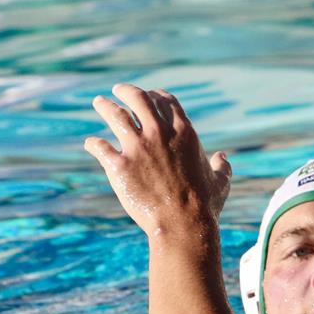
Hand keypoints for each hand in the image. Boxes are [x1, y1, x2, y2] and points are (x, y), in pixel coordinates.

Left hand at [84, 82, 231, 239]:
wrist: (182, 224)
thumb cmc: (204, 205)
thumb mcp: (220, 182)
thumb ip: (222, 167)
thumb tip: (223, 158)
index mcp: (184, 133)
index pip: (167, 101)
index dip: (157, 95)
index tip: (150, 94)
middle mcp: (159, 134)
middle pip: (139, 100)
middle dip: (127, 91)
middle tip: (118, 89)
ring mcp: (138, 148)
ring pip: (116, 116)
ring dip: (106, 106)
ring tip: (99, 102)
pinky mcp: (120, 166)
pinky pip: (101, 147)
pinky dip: (93, 143)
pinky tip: (90, 143)